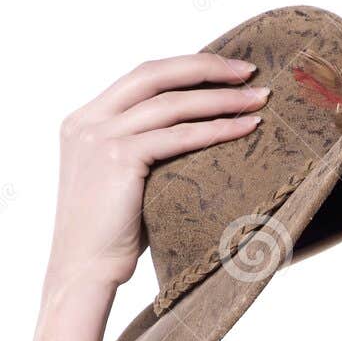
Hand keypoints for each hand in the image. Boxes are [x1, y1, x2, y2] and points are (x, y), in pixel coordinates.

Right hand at [42, 52, 269, 295]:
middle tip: (249, 70)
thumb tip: (194, 135)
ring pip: (171, 104)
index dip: (185, 68)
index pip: (141, 78)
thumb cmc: (110, 239)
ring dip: (220, 99)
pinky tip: (245, 128)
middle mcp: (88, 121)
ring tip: (258, 99)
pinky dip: (215, 129)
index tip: (225, 70)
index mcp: (84, 120)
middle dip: (206, 68)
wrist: (83, 272)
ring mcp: (100, 137)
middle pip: (155, 75)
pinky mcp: (117, 159)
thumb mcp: (122, 182)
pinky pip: (177, 136)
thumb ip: (143, 151)